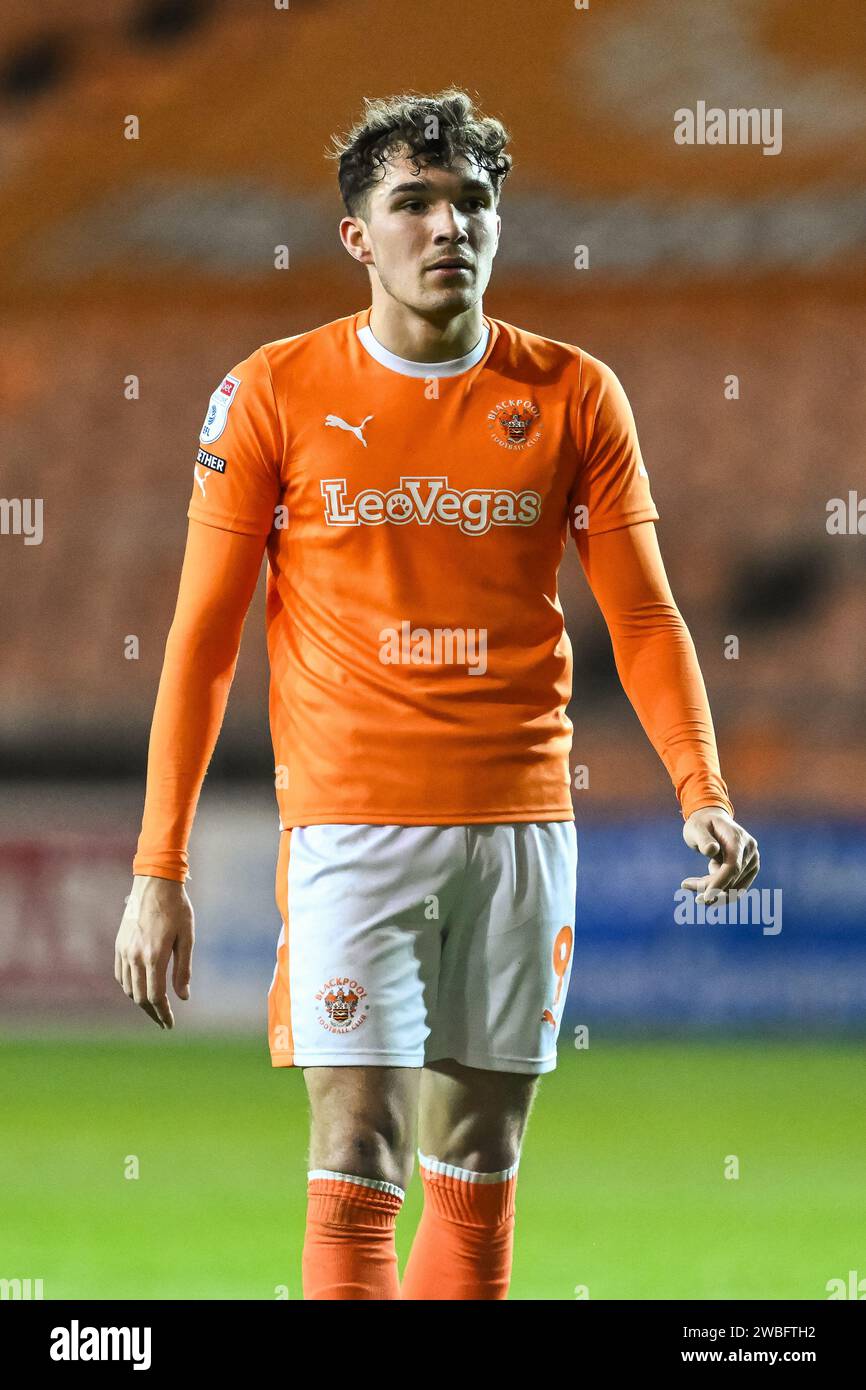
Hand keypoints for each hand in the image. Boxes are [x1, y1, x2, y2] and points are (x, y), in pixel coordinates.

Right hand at [115, 874, 194, 1028]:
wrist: (154, 883)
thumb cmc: (176, 908)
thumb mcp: (186, 937)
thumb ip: (183, 969)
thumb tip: (183, 997)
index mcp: (154, 956)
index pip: (156, 996)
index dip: (163, 1014)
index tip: (169, 1024)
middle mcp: (135, 956)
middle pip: (140, 997)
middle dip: (152, 1013)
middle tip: (164, 1021)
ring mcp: (124, 950)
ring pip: (128, 988)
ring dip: (140, 1002)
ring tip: (154, 1008)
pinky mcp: (119, 945)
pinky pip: (120, 975)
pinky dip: (129, 987)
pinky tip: (139, 989)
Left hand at [681, 806, 759, 903]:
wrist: (713, 821)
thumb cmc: (702, 824)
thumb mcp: (695, 828)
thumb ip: (703, 839)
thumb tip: (712, 850)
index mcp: (738, 839)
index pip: (732, 866)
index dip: (720, 883)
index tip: (705, 897)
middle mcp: (750, 851)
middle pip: (731, 879)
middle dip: (708, 887)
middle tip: (685, 885)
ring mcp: (753, 862)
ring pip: (733, 888)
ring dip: (711, 890)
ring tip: (690, 883)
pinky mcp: (750, 871)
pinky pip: (735, 889)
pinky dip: (718, 890)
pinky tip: (701, 884)